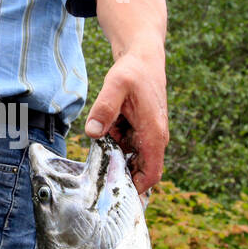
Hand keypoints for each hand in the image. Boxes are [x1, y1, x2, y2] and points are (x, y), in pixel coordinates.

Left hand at [83, 48, 167, 195]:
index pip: (152, 174)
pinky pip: (126, 145)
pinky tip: (109, 125)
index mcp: (154, 133)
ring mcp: (149, 136)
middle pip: (138, 170)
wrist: (143, 59)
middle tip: (98, 162)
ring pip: (129, 157)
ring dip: (114, 152)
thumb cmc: (133, 71)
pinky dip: (114, 141)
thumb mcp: (115, 85)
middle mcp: (155, 138)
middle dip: (118, 170)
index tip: (113, 190)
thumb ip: (104, 108)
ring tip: (106, 130)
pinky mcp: (141, 132)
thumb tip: (92, 132)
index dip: (136, 188)